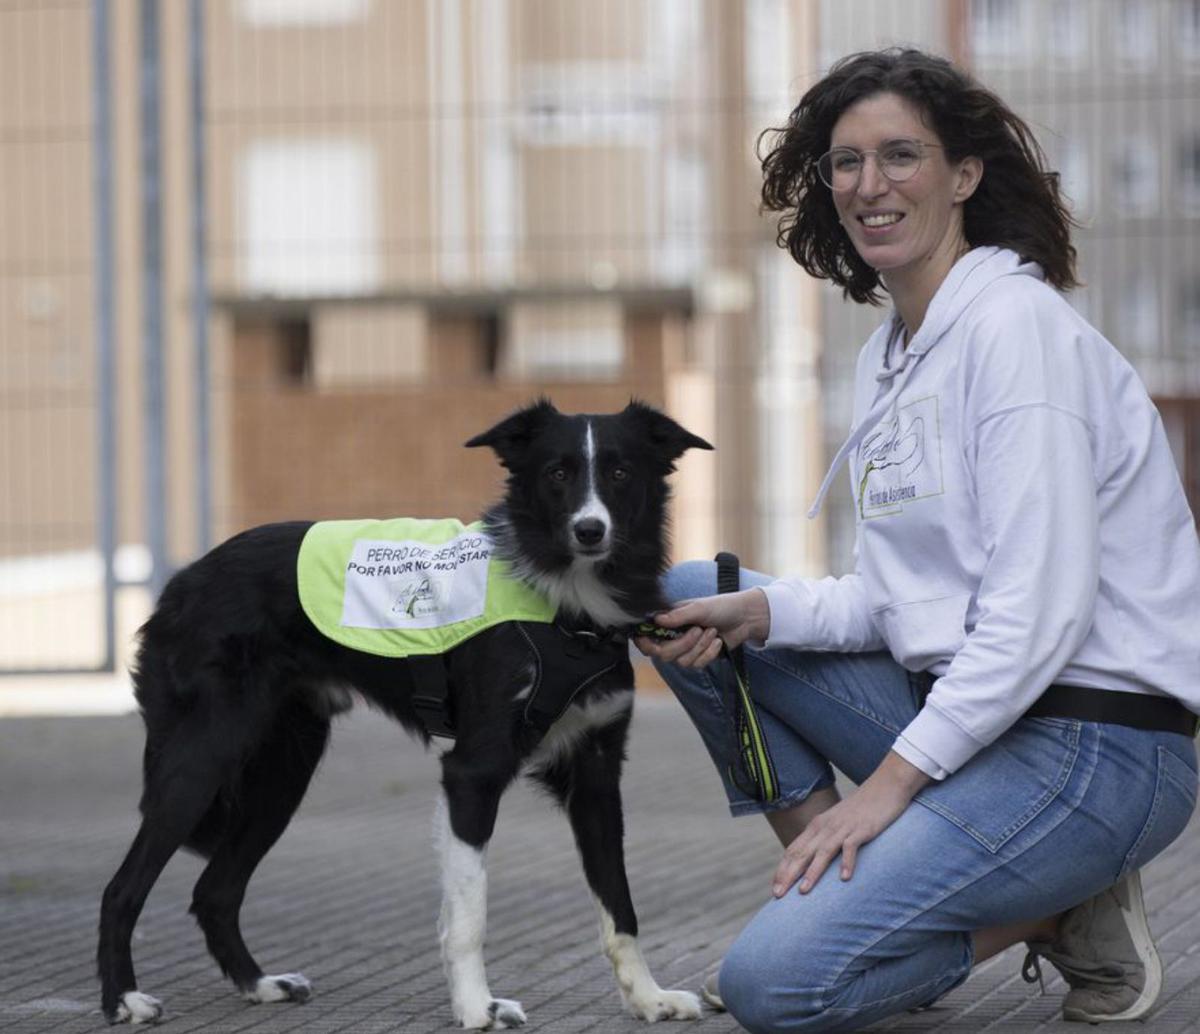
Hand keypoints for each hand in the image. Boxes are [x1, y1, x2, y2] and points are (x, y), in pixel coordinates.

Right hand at [634, 589, 769, 668]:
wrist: (745, 618)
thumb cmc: (721, 607)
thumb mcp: (699, 607)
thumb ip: (678, 615)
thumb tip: (656, 620)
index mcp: (669, 620)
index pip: (647, 636)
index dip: (645, 643)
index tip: (651, 644)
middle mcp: (674, 635)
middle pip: (664, 653)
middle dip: (683, 644)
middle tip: (698, 630)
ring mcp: (686, 648)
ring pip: (681, 661)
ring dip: (700, 647)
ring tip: (713, 633)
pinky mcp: (699, 658)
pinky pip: (697, 665)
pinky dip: (709, 654)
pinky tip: (718, 642)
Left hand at [772, 751, 929, 895]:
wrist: (885, 787)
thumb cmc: (860, 810)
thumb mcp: (836, 824)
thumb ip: (824, 839)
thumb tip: (812, 861)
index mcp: (817, 826)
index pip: (794, 850)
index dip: (783, 869)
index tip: (775, 889)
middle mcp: (825, 827)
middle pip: (803, 853)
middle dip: (789, 874)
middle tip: (778, 895)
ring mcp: (843, 827)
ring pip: (823, 852)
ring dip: (813, 872)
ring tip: (804, 891)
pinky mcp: (862, 829)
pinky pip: (851, 846)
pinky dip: (847, 862)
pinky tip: (845, 878)